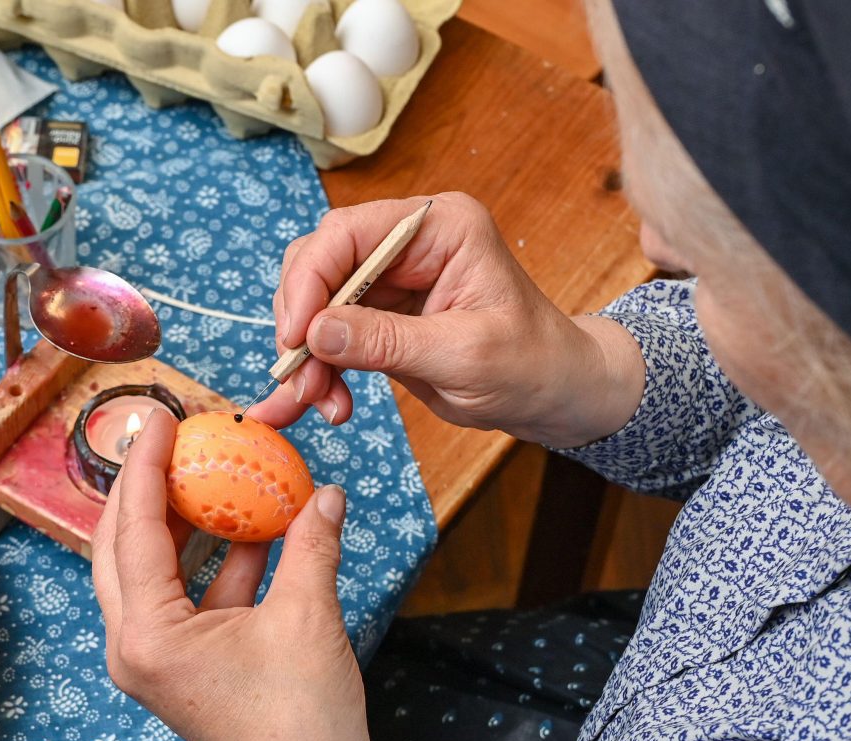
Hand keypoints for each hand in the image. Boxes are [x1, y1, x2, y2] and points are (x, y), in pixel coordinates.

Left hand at [92, 412, 404, 740]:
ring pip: (149, 572)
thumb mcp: (309, 616)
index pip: (133, 530)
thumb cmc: (306, 718)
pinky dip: (209, 562)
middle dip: (145, 489)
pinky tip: (247, 526)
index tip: (161, 416)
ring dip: (179, 523)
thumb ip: (311, 544)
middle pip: (120, 547)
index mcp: (146, 635)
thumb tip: (326, 493)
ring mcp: (151, 661)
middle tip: (171, 438)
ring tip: (207, 471)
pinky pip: (182, 598)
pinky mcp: (177, 668)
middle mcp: (132, 648)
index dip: (147, 466)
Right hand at [255, 192, 644, 448]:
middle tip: (301, 379)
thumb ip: (388, 341)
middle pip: (321, 263)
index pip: (348, 233)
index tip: (295, 337)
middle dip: (302, 323)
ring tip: (318, 402)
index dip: (311, 281)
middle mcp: (410, 242)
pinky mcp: (381, 317)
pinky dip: (318, 371)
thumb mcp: (464, 355)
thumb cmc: (532, 364)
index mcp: (440, 227)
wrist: (555, 394)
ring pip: (316, 304)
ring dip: (307, 356)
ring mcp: (392, 280)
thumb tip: (316, 332)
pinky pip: (329, 336)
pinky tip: (324, 404)